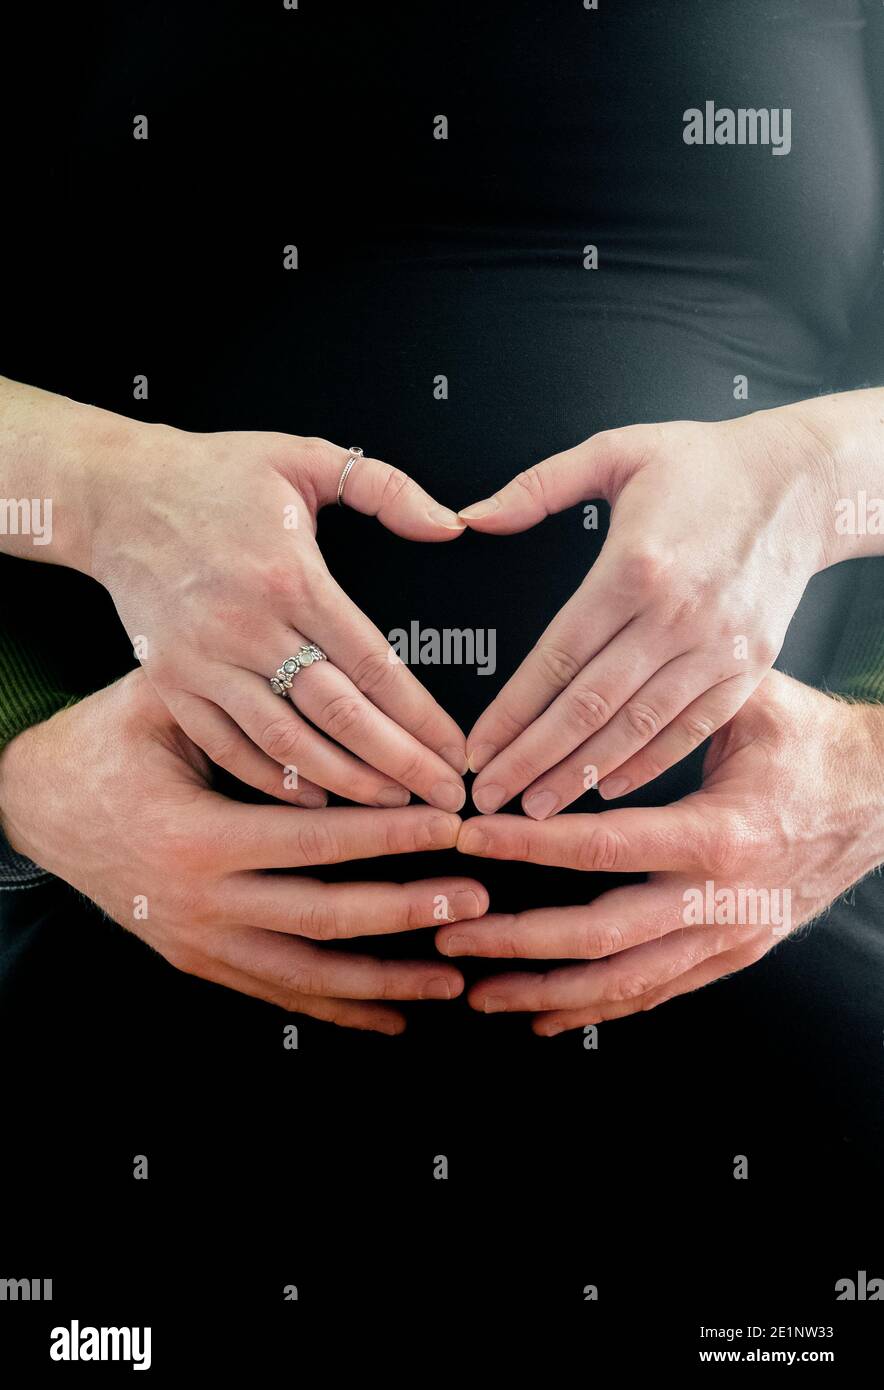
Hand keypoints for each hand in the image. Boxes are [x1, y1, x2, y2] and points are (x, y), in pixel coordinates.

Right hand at [0, 672, 487, 1033]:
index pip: (316, 839)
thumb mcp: (162, 708)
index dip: (390, 834)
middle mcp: (198, 902)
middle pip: (323, 917)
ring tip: (452, 980)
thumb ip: (244, 714)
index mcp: (196, 836)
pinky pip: (277, 993)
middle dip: (407, 911)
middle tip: (477, 903)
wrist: (39, 806)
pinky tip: (392, 1017)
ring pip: (306, 974)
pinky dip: (337, 1008)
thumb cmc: (109, 744)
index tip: (452, 826)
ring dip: (385, 981)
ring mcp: (198, 942)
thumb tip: (341, 710)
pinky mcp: (198, 962)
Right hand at [85, 419, 469, 808]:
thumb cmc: (215, 474)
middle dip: (399, 763)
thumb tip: (451, 525)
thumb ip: (386, 487)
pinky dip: (272, 780)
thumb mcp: (304, 456)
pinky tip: (318, 802)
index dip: (421, 714)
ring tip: (395, 808)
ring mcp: (203, 661)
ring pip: (285, 742)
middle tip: (445, 798)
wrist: (113, 493)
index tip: (456, 748)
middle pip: (338, 714)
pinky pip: (226, 746)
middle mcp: (247, 627)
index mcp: (290, 576)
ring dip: (346, 782)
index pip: (372, 662)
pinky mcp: (171, 682)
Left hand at [437, 673, 883, 1034]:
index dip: (527, 846)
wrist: (883, 803)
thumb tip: (584, 691)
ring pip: (625, 982)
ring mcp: (728, 938)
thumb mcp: (750, 707)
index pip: (602, 846)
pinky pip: (656, 993)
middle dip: (517, 941)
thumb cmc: (813, 748)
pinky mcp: (733, 956)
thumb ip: (670, 705)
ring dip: (546, 991)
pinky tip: (546, 1013)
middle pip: (602, 937)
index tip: (468, 838)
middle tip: (450, 936)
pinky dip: (597, 1008)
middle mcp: (722, 899)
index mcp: (720, 833)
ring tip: (479, 992)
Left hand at [461, 400, 858, 815]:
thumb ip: (536, 486)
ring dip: (581, 775)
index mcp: (635, 567)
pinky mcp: (748, 666)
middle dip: (530, 760)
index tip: (474, 748)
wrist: (802, 481)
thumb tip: (469, 517)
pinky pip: (691, 728)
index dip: (510, 711)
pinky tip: (607, 788)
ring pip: (637, 728)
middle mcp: (676, 615)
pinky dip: (649, 763)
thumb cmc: (704, 464)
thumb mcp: (616, 451)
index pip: (555, 656)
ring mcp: (717, 647)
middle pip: (588, 706)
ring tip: (535, 809)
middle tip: (486, 798)